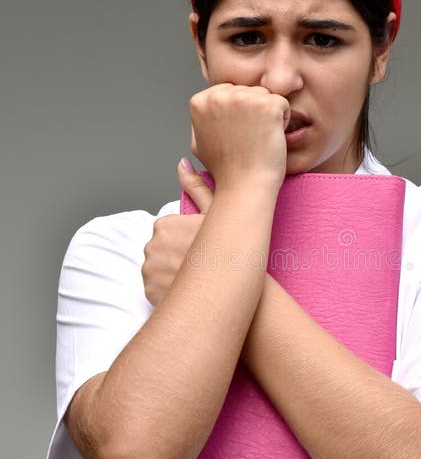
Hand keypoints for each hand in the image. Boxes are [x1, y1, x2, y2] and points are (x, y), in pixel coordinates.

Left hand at [142, 159, 215, 306]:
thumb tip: (182, 163)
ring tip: (196, 278)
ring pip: (157, 270)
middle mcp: (150, 247)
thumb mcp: (216, 214)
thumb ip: (197, 187)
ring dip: (171, 274)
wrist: (233, 293)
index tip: (201, 247)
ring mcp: (148, 272)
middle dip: (176, 256)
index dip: (186, 239)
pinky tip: (188, 289)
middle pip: (161, 250)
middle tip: (200, 264)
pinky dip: (167, 291)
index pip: (169, 231)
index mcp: (163, 226)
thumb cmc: (229, 252)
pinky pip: (155, 290)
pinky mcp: (150, 295)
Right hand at [189, 83, 289, 191]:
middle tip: (246, 139)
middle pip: (247, 90)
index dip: (236, 114)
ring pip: (265, 95)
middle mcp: (218, 96)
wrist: (244, 186)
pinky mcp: (267, 104)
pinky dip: (282, 121)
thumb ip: (202, 119)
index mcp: (199, 102)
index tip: (234, 135)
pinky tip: (269, 138)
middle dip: (252, 112)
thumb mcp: (200, 142)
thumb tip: (204, 104)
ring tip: (257, 139)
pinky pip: (282, 104)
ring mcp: (243, 98)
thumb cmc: (226, 170)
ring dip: (267, 115)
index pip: (229, 92)